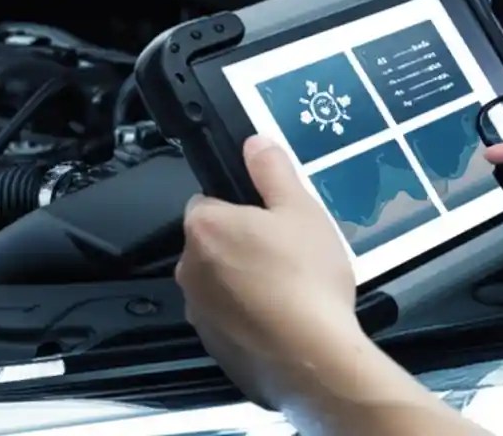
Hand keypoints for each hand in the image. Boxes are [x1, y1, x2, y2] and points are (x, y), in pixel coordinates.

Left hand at [175, 134, 361, 408]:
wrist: (314, 359)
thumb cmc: (306, 278)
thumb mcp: (300, 210)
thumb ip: (272, 171)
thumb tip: (254, 143)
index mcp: (204, 227)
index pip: (208, 202)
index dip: (241, 208)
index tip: (270, 220)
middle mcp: (189, 270)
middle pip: (213, 245)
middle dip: (243, 246)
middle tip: (288, 253)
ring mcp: (199, 314)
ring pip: (221, 285)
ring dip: (245, 284)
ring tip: (291, 291)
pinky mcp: (214, 349)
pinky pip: (230, 322)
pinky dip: (251, 320)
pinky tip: (285, 323)